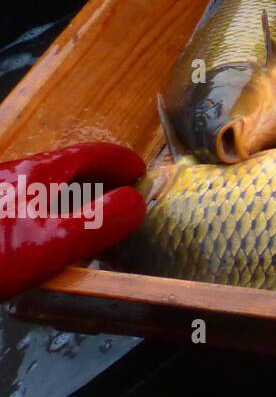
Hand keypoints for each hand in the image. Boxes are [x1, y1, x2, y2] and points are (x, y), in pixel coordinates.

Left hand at [0, 143, 146, 300]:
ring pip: (39, 187)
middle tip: (121, 195)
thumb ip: (99, 222)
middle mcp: (13, 176)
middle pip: (63, 167)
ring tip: (86, 219)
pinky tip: (38, 241)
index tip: (140, 171)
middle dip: (97, 177)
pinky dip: (45, 213)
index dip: (119, 160)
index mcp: (38, 173)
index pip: (90, 153)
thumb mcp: (50, 243)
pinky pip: (21, 205)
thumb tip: (136, 202)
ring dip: (69, 196)